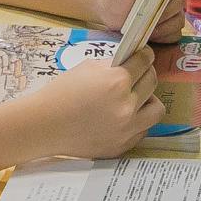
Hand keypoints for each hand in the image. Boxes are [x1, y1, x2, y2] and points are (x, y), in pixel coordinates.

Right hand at [24, 55, 163, 159]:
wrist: (44, 126)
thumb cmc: (61, 93)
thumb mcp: (86, 68)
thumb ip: (111, 65)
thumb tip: (129, 62)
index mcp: (117, 81)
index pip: (144, 62)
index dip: (144, 55)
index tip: (144, 55)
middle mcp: (127, 105)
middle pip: (152, 82)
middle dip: (146, 74)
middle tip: (137, 74)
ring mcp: (127, 129)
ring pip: (156, 109)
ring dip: (148, 100)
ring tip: (136, 98)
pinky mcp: (123, 145)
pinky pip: (142, 129)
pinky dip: (137, 121)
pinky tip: (123, 117)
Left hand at [91, 0, 186, 39]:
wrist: (106, 6)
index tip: (156, 0)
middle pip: (180, 7)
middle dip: (163, 12)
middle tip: (145, 12)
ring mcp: (170, 13)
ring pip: (179, 22)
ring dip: (163, 26)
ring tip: (146, 24)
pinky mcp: (166, 29)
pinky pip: (175, 35)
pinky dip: (165, 36)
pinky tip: (151, 33)